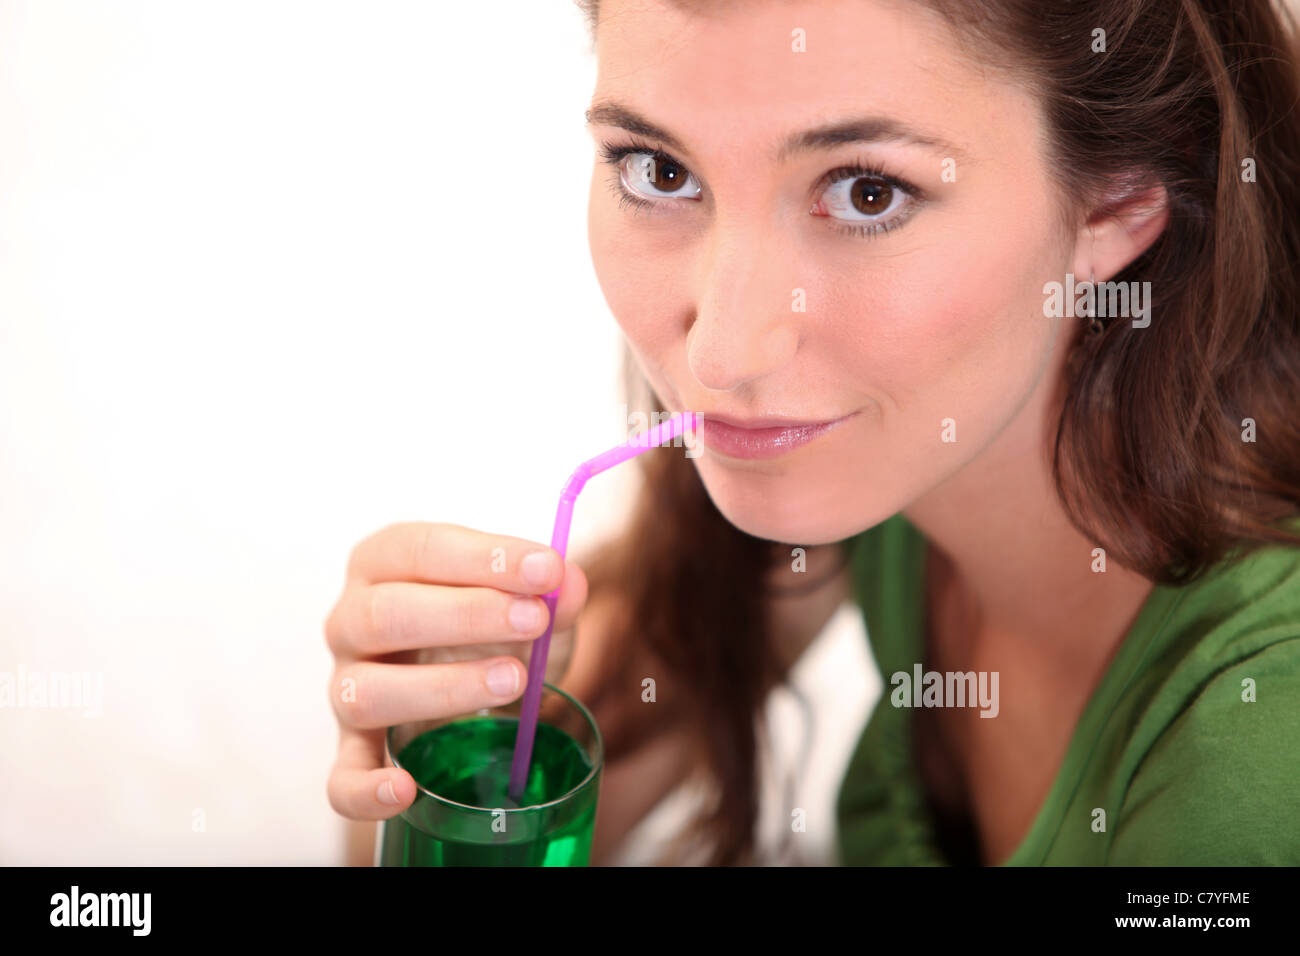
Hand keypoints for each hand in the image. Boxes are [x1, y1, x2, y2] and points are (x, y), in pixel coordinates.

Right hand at [323, 521, 587, 819]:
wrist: (465, 677)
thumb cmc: (485, 625)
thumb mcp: (526, 600)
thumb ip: (551, 593)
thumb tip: (570, 586)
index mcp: (383, 563)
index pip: (419, 549)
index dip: (483, 557)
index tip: (546, 569)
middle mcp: (350, 621)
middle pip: (384, 614)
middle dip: (466, 615)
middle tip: (533, 620)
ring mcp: (346, 687)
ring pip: (366, 691)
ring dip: (443, 688)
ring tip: (513, 682)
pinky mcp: (353, 748)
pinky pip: (341, 778)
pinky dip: (365, 789)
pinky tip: (405, 790)